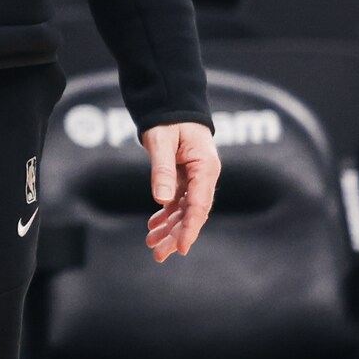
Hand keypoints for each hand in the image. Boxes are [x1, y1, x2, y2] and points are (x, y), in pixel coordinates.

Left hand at [143, 119, 219, 261]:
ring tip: (153, 245)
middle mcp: (205, 175)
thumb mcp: (160, 140)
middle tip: (159, 255)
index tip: (182, 248)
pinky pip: (178, 200)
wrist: (173, 103)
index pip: (199, 204)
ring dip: (169, 228)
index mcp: (206, 167)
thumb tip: (161, 199)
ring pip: (184, 209)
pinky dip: (166, 214)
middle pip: (193, 212)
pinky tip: (153, 227)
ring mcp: (196, 177)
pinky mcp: (186, 176)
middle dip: (177, 235)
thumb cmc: (169, 118)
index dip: (190, 228)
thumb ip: (162, 169)